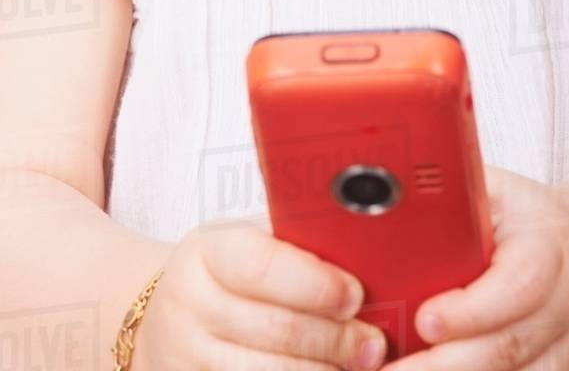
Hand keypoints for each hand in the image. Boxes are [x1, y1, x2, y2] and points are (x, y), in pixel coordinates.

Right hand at [133, 219, 388, 370]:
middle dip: (333, 339)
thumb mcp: (247, 243)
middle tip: (372, 344)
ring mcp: (184, 357)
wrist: (165, 317)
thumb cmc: (226, 273)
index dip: (315, 284)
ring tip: (357, 365)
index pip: (262, 266)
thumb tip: (363, 255)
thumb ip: (293, 247)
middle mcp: (188, 304)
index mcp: (206, 252)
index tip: (355, 295)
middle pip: (274, 329)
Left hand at [384, 164, 568, 370]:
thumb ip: (459, 194)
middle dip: (444, 365)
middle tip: (393, 370)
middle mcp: (563, 306)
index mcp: (547, 252)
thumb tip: (401, 193)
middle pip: (507, 348)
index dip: (470, 311)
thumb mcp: (506, 194)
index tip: (426, 320)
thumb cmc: (542, 223)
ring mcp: (568, 348)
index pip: (516, 287)